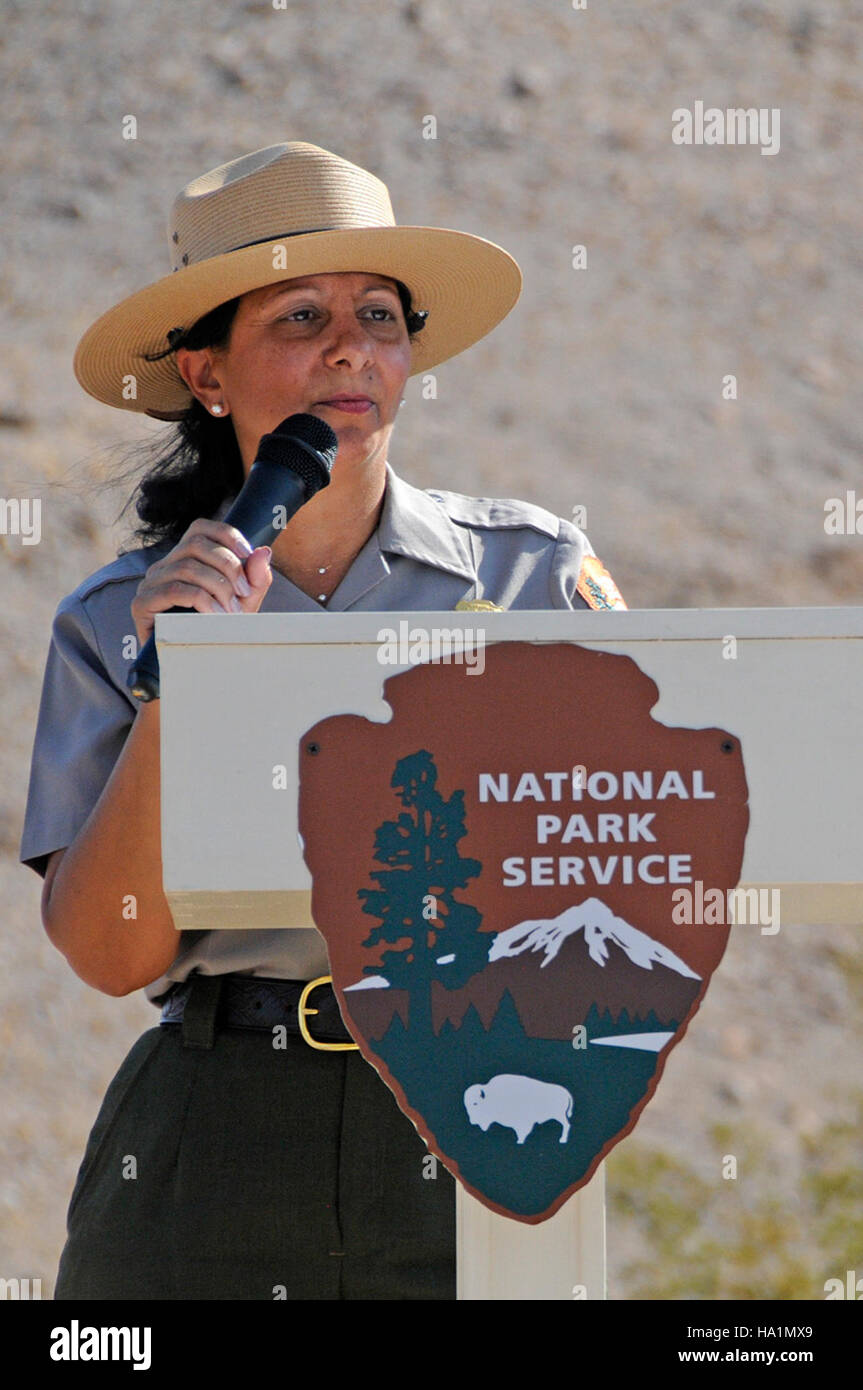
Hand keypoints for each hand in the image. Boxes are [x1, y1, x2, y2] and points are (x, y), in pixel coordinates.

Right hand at [131, 519, 272, 648]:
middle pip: (195, 544)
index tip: (249, 554)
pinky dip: (202, 601)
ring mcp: (150, 584)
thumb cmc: (217, 630)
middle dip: (228, 566)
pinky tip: (215, 616)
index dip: (226, 535)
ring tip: (232, 610)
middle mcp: (164, 566)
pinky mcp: (142, 604)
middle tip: (245, 593)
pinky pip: (174, 590)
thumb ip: (255, 577)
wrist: (193, 665)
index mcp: (185, 559)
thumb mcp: (244, 602)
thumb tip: (263, 552)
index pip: (201, 528)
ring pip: (186, 567)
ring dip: (218, 587)